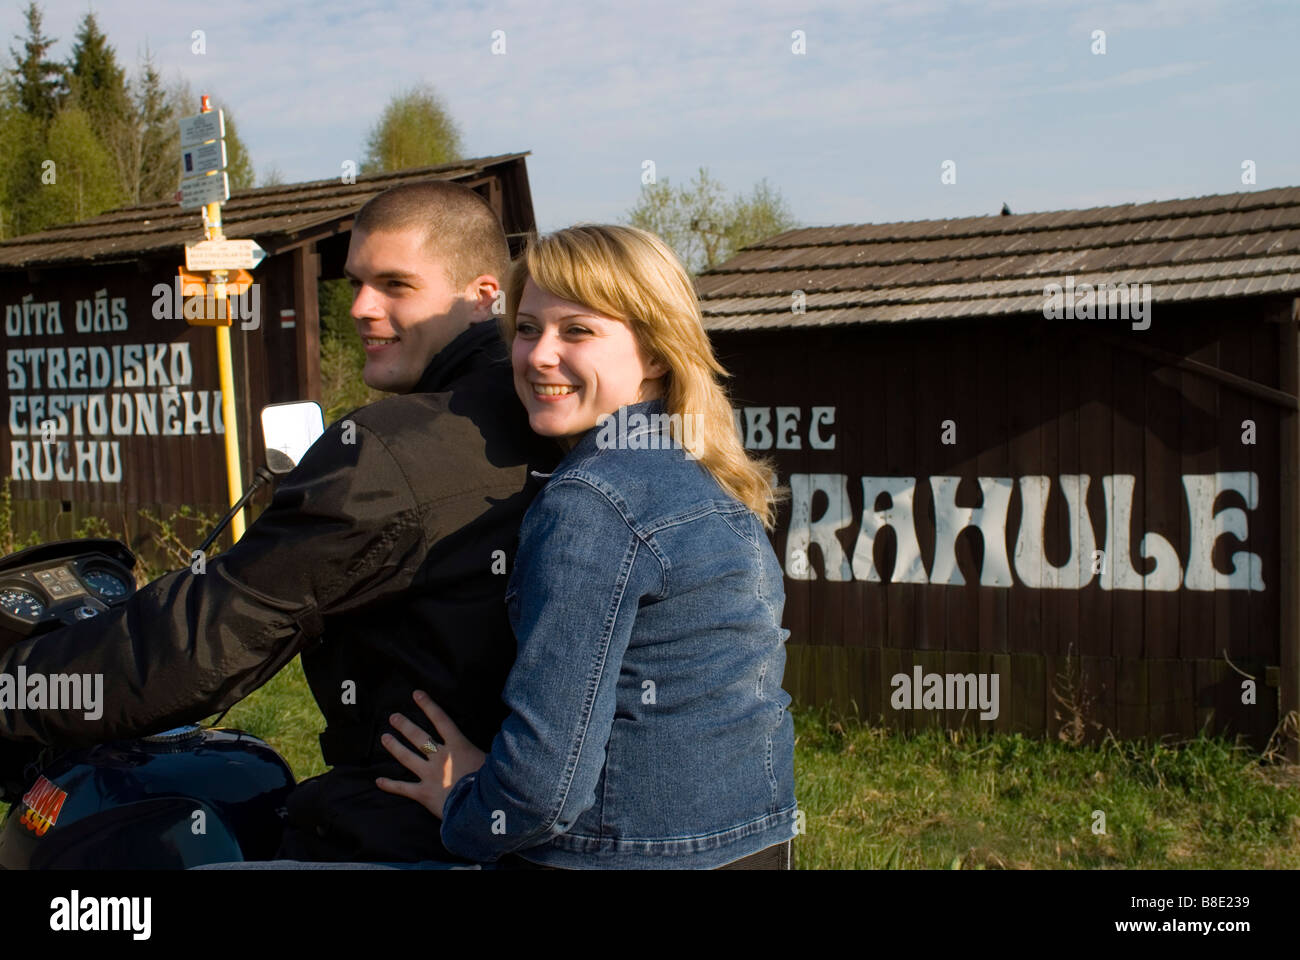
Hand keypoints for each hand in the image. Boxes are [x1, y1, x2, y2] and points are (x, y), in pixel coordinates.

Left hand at [375, 691, 486, 819]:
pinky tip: (378, 781)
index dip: (428, 706)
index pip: (441, 720)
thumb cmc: (491, 783)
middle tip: (393, 717)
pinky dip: (390, 785)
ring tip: (384, 738)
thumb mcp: (492, 759)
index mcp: (458, 746)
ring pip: (407, 758)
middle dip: (405, 726)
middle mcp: (441, 758)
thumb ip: (488, 748)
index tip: (416, 694)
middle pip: (419, 738)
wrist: (481, 809)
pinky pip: (403, 788)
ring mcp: (430, 775)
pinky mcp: (423, 794)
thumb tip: (502, 734)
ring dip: (394, 747)